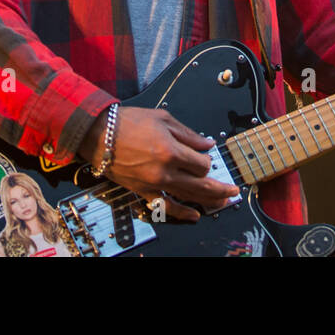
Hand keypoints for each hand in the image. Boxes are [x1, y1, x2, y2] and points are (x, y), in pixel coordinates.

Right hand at [91, 106, 238, 222]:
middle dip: (221, 188)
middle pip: (201, 185)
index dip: (207, 161)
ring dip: (209, 200)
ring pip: (188, 196)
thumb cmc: (129, 122)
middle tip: (234, 190)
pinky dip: (181, 213)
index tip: (204, 157)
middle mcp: (164, 170)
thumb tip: (206, 145)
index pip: (201, 164)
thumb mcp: (163, 118)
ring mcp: (154, 183)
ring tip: (223, 201)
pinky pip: (165, 206)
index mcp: (171, 150)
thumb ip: (188, 134)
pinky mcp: (143, 191)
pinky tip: (195, 215)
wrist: (100, 135)